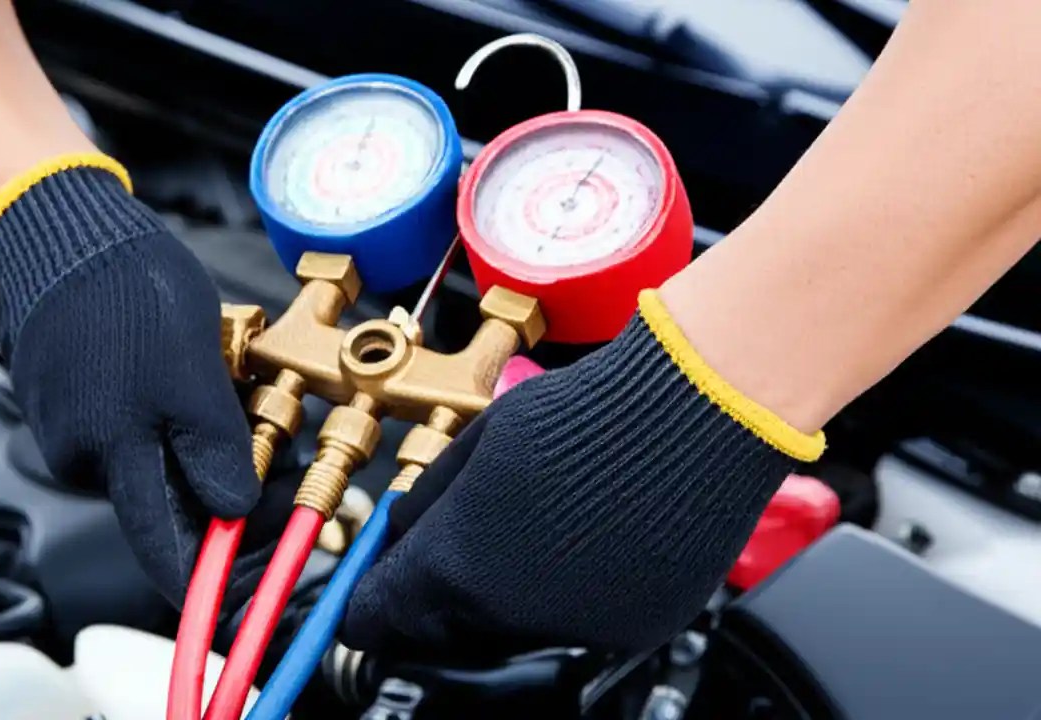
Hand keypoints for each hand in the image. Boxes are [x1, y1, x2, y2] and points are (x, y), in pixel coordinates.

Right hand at [0, 166, 266, 603]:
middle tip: (272, 464)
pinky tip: (198, 374)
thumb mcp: (194, 372)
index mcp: (108, 456)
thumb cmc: (123, 288)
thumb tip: (233, 510)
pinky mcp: (72, 390)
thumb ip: (213, 449)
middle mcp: (82, 451)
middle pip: (164, 502)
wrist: (63, 225)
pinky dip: (170, 411)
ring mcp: (72, 420)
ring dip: (199, 443)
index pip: (161, 549)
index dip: (207, 575)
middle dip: (221, 492)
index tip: (246, 579)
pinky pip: (131, 419)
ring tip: (240, 397)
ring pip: (152, 453)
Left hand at [342, 296, 821, 656]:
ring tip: (529, 531)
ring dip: (504, 599)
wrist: (693, 410)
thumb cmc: (587, 412)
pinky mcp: (637, 627)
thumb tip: (398, 531)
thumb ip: (427, 502)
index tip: (361, 603)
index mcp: (462, 566)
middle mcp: (517, 613)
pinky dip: (569, 596)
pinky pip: (580, 624)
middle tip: (435, 565)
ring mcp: (583, 626)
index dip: (365, 609)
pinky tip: (582, 540)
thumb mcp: (479, 443)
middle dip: (432, 605)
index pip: (382, 618)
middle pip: (445, 635)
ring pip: (514, 633)